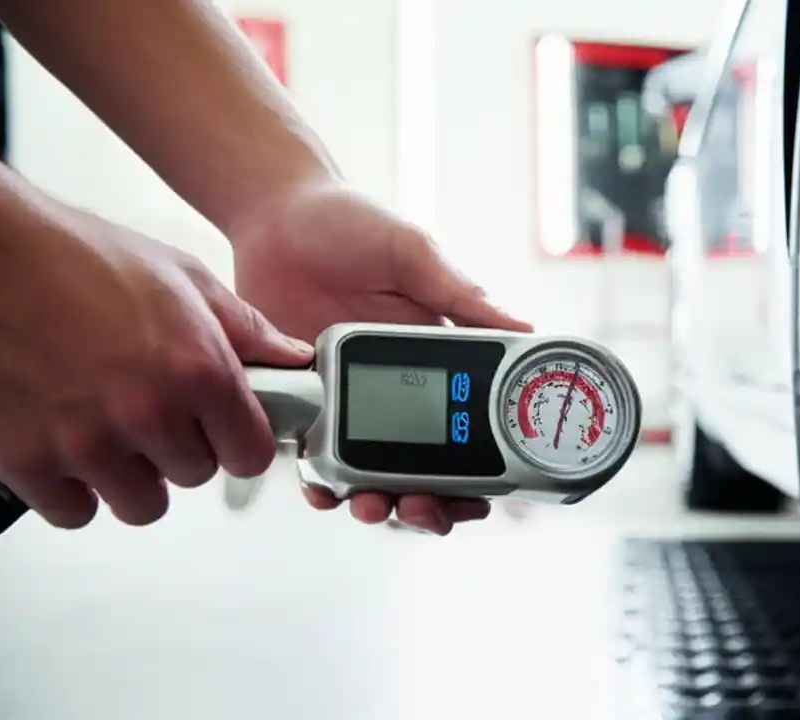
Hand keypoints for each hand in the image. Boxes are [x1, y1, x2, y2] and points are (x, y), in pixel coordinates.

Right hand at [0, 202, 312, 528]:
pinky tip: (68, 443)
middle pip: (196, 476)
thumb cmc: (74, 257)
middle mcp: (147, 413)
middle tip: (153, 408)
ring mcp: (86, 443)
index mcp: (197, 371)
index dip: (240, 442)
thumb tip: (292, 358)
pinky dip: (74, 489)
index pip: (251, 454)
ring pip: (140, 504)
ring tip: (110, 425)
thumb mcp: (183, 278)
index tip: (226, 431)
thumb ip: (246, 329)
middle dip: (181, 447)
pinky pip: (75, 512)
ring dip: (132, 475)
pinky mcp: (28, 462)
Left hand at [230, 184, 531, 534]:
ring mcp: (346, 399)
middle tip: (420, 507)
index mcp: (434, 360)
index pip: (468, 431)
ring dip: (377, 503)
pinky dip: (321, 483)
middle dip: (428, 505)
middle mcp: (394, 389)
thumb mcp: (414, 255)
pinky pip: (313, 457)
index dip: (478, 473)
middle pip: (422, 471)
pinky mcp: (301, 400)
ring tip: (371, 505)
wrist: (274, 211)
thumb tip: (525, 331)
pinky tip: (323, 488)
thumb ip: (461, 296)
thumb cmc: (350, 222)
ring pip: (370, 477)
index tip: (482, 495)